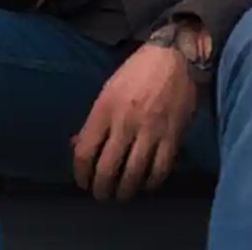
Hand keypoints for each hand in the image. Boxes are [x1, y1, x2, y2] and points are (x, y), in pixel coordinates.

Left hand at [71, 40, 198, 201]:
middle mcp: (124, 123)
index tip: (83, 182)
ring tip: (122, 194)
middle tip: (102, 195)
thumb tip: (77, 145)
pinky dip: (151, 182)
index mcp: (104, 109)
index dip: (81, 174)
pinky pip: (160, 169)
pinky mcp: (172, 136)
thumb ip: (93, 121)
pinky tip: (146, 184)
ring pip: (133, 174)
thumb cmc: (136, 72)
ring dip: (125, 191)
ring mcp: (149, 131)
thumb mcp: (108, 91)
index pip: (84, 152)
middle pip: (107, 169)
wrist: (174, 56)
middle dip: (101, 189)